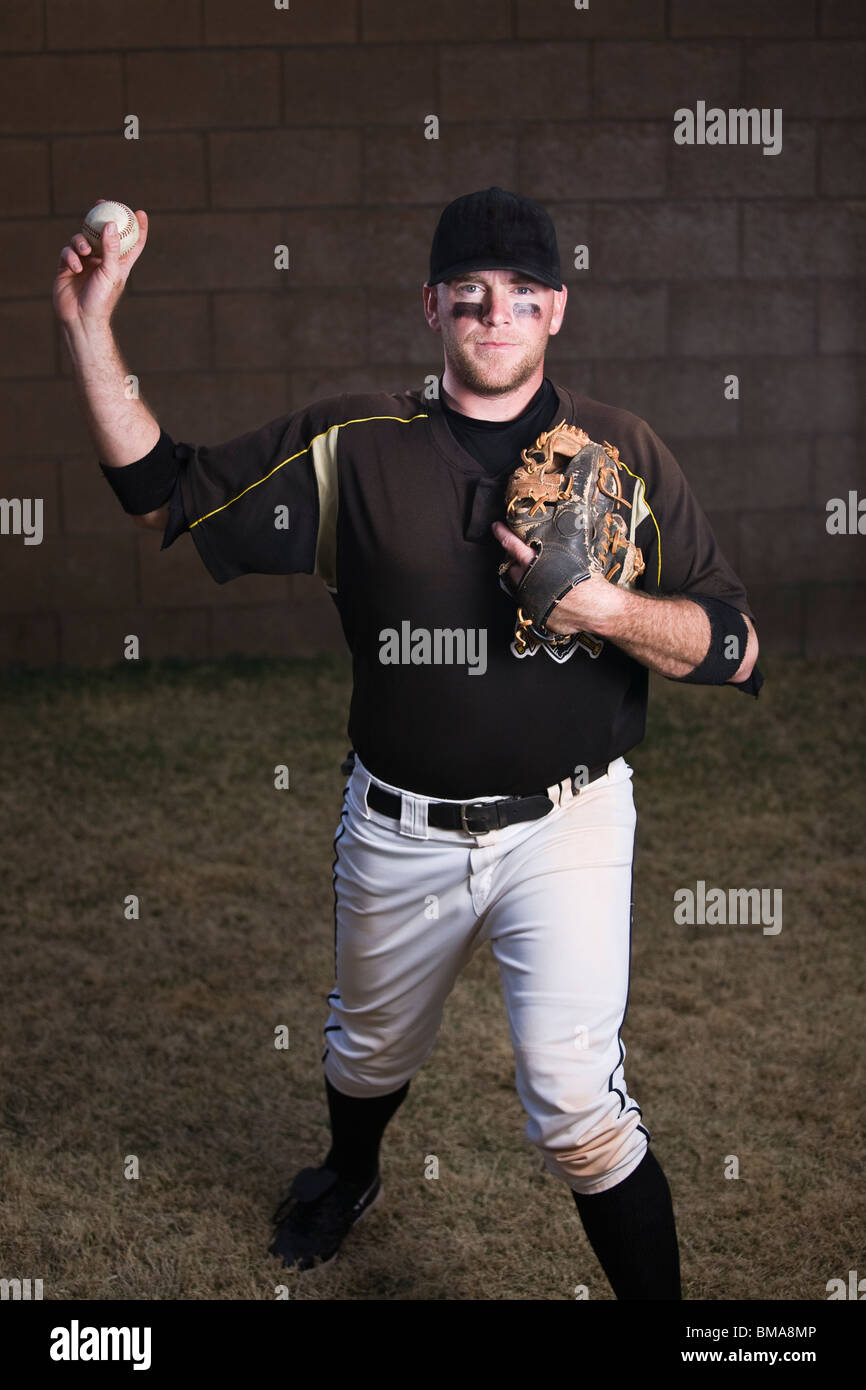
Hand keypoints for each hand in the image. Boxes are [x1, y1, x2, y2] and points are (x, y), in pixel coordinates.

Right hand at [52, 200, 147, 329]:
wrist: (80, 319)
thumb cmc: (101, 300)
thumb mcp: (110, 272)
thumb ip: (111, 248)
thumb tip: (111, 224)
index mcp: (118, 264)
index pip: (132, 243)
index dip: (138, 228)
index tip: (141, 212)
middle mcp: (102, 261)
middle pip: (103, 234)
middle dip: (102, 218)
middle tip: (101, 203)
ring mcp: (84, 263)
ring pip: (82, 239)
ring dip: (81, 241)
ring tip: (85, 251)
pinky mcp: (67, 267)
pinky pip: (68, 252)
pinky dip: (71, 256)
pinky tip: (74, 268)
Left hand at [491, 519, 625, 635]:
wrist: (595, 608)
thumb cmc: (587, 581)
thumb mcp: (572, 557)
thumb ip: (554, 553)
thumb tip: (550, 546)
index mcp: (534, 563)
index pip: (512, 545)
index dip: (502, 534)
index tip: (496, 528)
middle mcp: (527, 581)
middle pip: (512, 568)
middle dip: (518, 563)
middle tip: (530, 559)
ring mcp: (528, 599)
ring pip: (519, 586)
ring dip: (526, 580)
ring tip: (542, 578)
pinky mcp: (534, 614)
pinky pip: (530, 603)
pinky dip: (536, 597)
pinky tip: (551, 595)